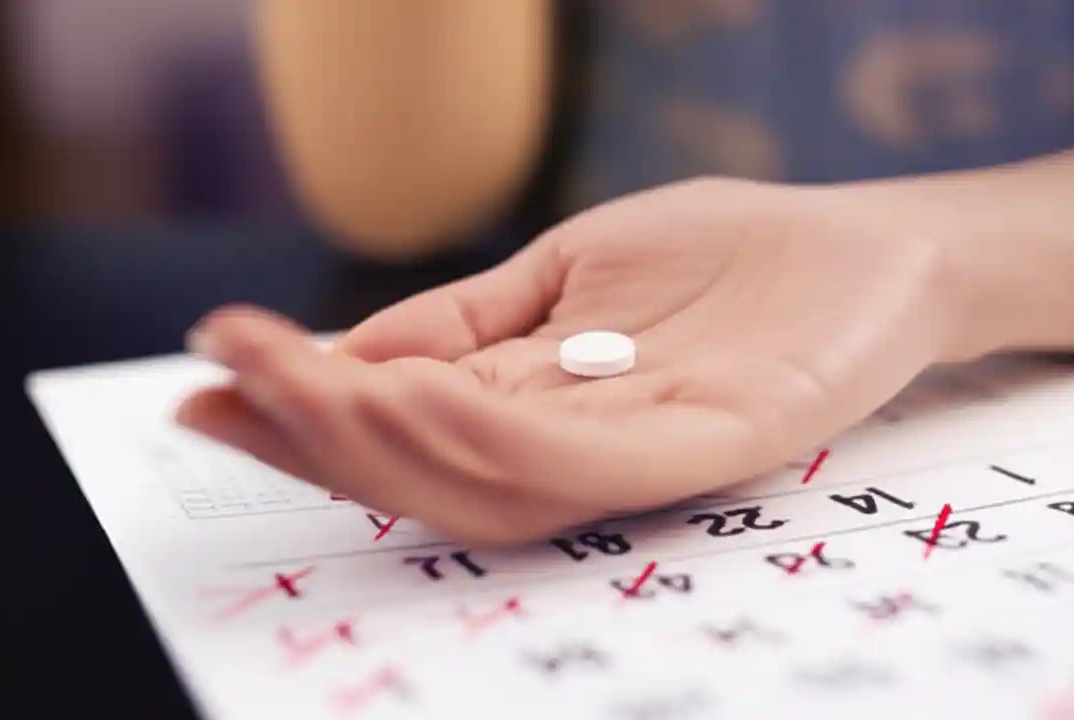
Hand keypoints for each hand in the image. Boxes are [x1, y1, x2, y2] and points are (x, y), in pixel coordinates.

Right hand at [177, 178, 961, 543]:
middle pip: (425, 472)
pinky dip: (492, 441)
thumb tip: (343, 349)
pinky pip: (585, 465)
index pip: (399, 429)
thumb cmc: (722, 261)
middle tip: (232, 380)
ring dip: (384, 441)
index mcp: (533, 408)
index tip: (204, 378)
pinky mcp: (712, 444)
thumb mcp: (567, 274)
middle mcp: (573, 448)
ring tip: (305, 386)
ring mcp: (641, 454)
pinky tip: (417, 396)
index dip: (297, 415)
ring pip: (487, 483)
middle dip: (316, 434)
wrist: (869, 248)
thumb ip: (464, 321)